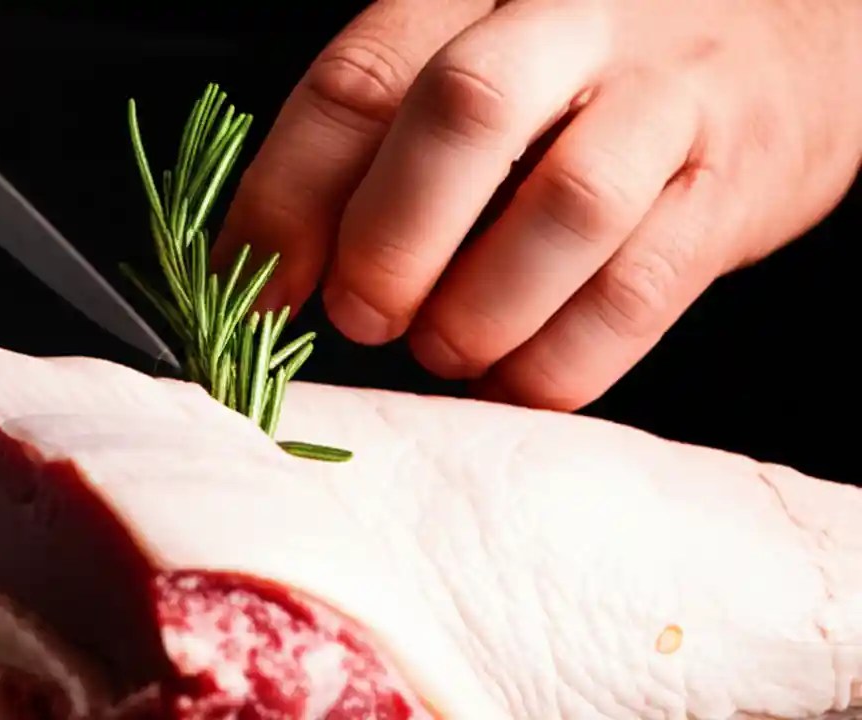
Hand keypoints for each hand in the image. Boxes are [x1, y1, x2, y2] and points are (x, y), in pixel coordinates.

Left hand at [215, 0, 861, 410]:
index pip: (362, 78)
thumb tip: (279, 266)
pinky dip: (564, 358)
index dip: (289, 195)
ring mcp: (667, 101)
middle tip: (361, 317)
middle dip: (390, 239)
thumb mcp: (489, 65)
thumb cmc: (597, 66)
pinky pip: (642, 289)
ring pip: (566, 207)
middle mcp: (577, 24)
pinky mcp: (734, 188)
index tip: (255, 285)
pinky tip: (518, 382)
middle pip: (461, 113)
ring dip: (482, 307)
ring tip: (446, 349)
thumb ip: (386, 143)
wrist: (796, 33)